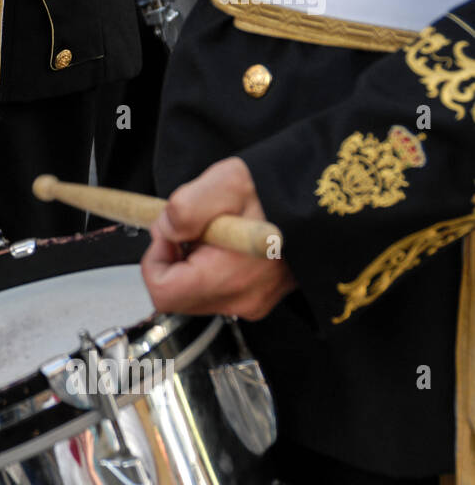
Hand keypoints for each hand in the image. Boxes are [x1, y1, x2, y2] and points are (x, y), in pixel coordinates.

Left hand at [140, 157, 295, 320]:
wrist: (330, 197)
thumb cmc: (281, 189)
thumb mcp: (225, 183)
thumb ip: (184, 208)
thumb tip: (165, 230)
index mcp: (229, 278)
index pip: (163, 292)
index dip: (155, 259)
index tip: (170, 232)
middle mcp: (242, 300)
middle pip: (177, 295)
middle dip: (174, 259)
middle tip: (194, 226)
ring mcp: (254, 301)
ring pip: (195, 292)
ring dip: (192, 261)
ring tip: (216, 229)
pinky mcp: (261, 296)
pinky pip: (218, 287)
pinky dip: (211, 265)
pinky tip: (228, 240)